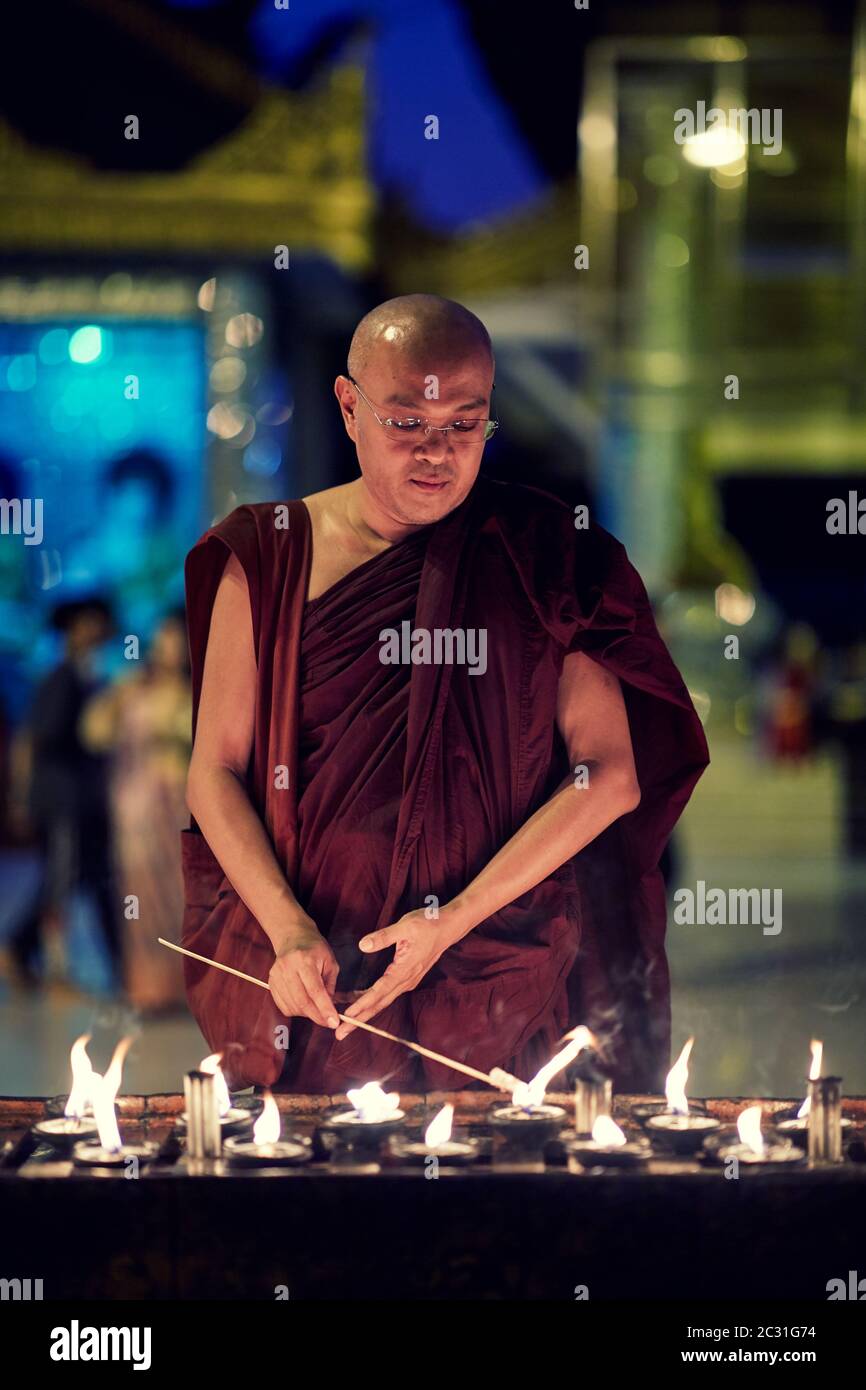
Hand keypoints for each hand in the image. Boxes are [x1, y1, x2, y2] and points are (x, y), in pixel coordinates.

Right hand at [267, 919, 339, 1028]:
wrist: (292, 936)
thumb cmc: (315, 949)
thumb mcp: (330, 962)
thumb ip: (330, 986)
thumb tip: (329, 1010)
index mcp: (305, 960)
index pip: (315, 991)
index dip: (325, 1009)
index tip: (334, 1023)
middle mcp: (287, 968)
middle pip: (302, 1001)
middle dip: (317, 1016)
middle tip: (328, 1022)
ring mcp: (276, 976)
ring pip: (292, 1006)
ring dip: (307, 1014)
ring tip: (317, 1009)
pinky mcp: (271, 982)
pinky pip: (283, 1006)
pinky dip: (296, 1011)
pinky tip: (304, 1005)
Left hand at [333, 909, 457, 1039]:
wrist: (449, 927)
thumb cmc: (428, 924)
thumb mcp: (405, 926)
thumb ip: (383, 937)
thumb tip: (363, 945)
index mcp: (404, 970)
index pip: (379, 992)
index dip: (362, 1005)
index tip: (347, 1015)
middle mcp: (406, 980)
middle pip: (379, 1004)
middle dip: (359, 1020)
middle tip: (341, 1033)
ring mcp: (408, 980)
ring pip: (383, 1001)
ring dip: (365, 1012)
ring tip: (346, 1021)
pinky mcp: (408, 977)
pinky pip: (387, 993)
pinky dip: (372, 1000)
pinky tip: (360, 1000)